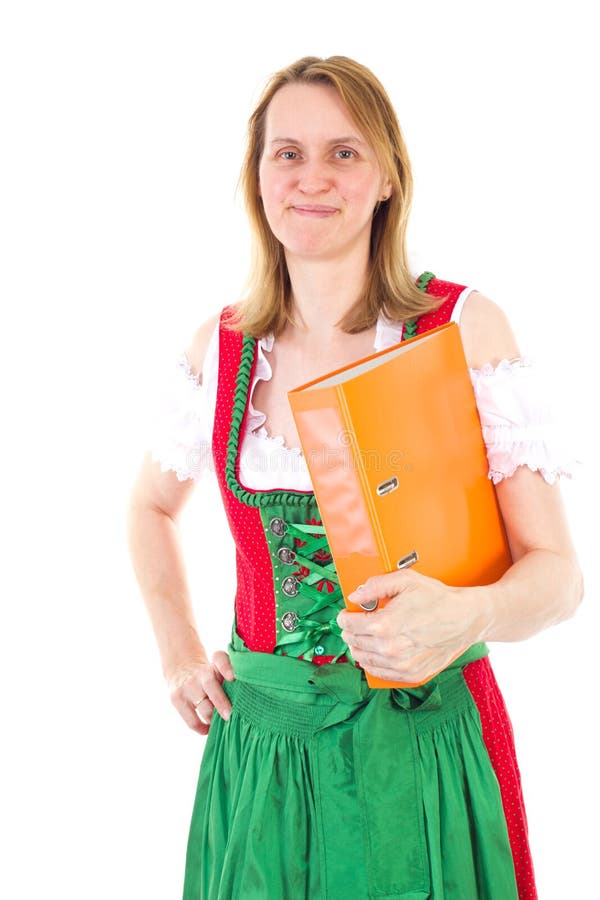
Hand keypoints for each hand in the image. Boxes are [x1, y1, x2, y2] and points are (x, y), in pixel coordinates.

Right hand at [167, 650, 234, 735]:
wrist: (182, 669)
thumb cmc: (210, 674)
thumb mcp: (220, 669)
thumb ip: (234, 678)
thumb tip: (249, 700)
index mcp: (215, 662)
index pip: (219, 658)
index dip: (226, 667)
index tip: (232, 678)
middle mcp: (201, 672)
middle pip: (211, 686)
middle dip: (222, 703)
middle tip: (231, 715)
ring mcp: (188, 686)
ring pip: (204, 707)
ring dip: (215, 718)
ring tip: (224, 724)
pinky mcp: (177, 699)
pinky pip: (192, 720)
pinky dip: (202, 728)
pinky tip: (209, 729)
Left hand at [336, 569, 484, 683]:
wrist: (465, 619)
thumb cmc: (438, 599)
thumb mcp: (405, 580)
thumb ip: (375, 586)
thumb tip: (355, 595)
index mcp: (385, 625)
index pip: (349, 625)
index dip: (344, 617)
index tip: (346, 614)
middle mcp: (390, 648)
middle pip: (354, 642)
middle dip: (350, 631)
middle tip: (353, 624)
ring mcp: (400, 664)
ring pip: (364, 659)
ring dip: (359, 647)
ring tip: (362, 637)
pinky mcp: (410, 674)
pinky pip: (380, 673)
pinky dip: (372, 663)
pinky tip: (375, 652)